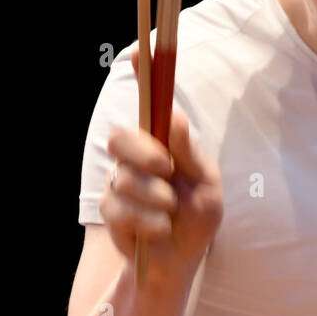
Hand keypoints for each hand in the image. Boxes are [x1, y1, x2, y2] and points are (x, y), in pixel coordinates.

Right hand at [98, 51, 224, 284]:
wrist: (180, 262)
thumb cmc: (197, 218)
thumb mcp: (206, 185)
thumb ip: (190, 153)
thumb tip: (175, 115)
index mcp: (164, 144)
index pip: (150, 104)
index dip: (142, 76)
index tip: (140, 53)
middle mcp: (137, 156)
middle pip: (122, 137)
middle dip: (144, 152)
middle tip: (166, 169)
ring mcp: (120, 181)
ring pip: (126, 177)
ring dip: (156, 197)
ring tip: (170, 212)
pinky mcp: (110, 210)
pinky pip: (122, 209)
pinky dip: (149, 222)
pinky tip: (159, 230)